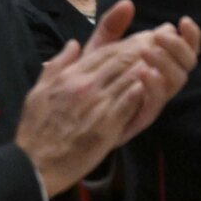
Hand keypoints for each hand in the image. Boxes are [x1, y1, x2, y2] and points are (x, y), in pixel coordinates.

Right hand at [16, 0, 200, 195]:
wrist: (34, 164)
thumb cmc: (35, 130)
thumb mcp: (38, 90)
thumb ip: (58, 65)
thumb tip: (73, 44)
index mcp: (69, 76)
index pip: (104, 52)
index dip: (127, 42)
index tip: (144, 36)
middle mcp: (85, 86)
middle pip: (121, 60)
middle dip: (144, 48)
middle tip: (162, 39)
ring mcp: (97, 105)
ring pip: (129, 77)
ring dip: (149, 64)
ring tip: (166, 55)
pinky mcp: (106, 126)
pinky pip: (129, 103)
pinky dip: (144, 90)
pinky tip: (157, 82)